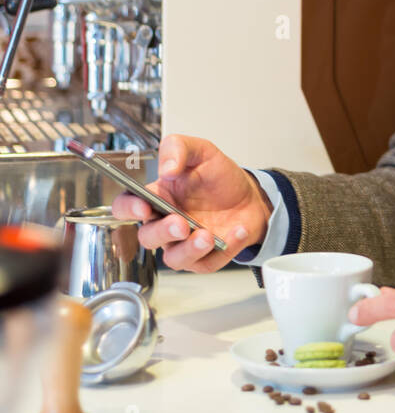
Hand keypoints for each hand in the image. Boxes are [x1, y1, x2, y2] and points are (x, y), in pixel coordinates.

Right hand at [110, 133, 272, 272]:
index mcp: (158, 197)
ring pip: (174, 259)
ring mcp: (184, 243)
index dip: (128, 209)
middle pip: (148, 237)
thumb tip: (166, 168)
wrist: (250, 195)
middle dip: (162, 232)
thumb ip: (178, 149)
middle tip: (180, 223)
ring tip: (207, 236)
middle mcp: (166, 223)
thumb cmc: (219, 177)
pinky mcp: (206, 258)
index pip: (127, 206)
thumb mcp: (201, 151)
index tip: (142, 207)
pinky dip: (224, 250)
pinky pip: (207, 263)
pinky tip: (237, 231)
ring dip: (188, 250)